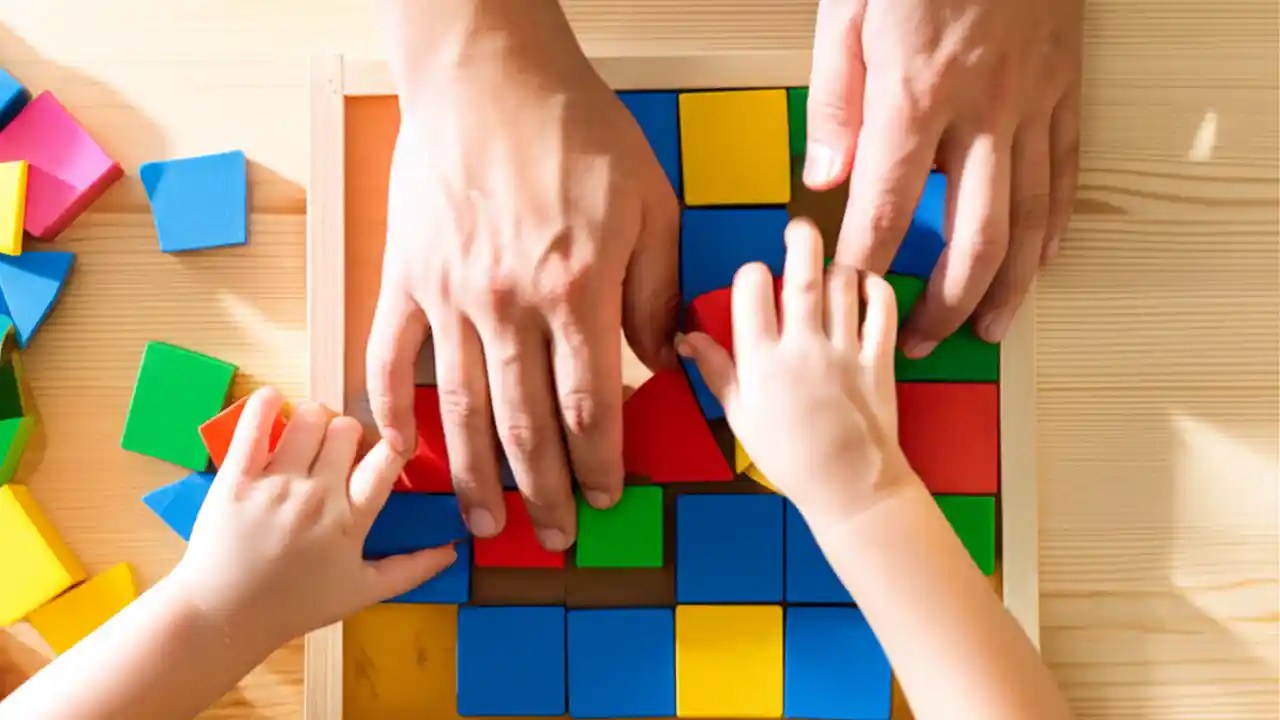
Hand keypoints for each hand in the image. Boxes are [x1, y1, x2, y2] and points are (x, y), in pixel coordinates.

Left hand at [170, 388, 456, 648]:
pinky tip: (272, 401)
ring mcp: (276, 484)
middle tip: (336, 447)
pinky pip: (254, 424)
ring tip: (305, 433)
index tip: (386, 445)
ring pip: (309, 417)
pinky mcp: (236, 477)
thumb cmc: (295, 606)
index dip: (393, 442)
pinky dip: (266, 403)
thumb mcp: (361, 592)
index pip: (388, 459)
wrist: (224, 617)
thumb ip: (411, 570)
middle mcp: (318, 496)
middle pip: (348, 429)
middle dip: (348, 432)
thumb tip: (453, 551)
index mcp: (351, 520)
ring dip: (312, 418)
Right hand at [368, 1, 679, 549]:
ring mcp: (449, 296)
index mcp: (575, 290)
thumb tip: (657, 359)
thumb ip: (653, 290)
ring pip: (461, 408)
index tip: (606, 496)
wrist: (487, 75)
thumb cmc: (576, 130)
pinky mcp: (406, 277)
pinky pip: (391, 359)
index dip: (600, 462)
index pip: (591, 405)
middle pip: (526, 424)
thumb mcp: (650, 203)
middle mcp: (509, 306)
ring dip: (475, 475)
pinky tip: (401, 453)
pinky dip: (393, 411)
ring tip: (485, 522)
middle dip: (544, 490)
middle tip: (554, 535)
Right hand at [678, 219, 915, 524]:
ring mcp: (845, 350)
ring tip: (830, 270)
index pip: (751, 290)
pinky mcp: (880, 358)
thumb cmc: (787, 456)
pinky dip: (875, 287)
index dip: (751, 272)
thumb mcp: (739, 416)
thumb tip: (685, 337)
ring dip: (835, 267)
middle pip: (801, 274)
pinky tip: (865, 286)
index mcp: (761, 361)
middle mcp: (802, 347)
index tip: (756, 278)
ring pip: (842, 284)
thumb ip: (716, 370)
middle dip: (799, 240)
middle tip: (799, 228)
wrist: (849, 488)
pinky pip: (882, 307)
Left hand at [805, 0, 1082, 353]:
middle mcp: (982, 110)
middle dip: (944, 301)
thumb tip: (825, 174)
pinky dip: (1055, 227)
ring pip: (1029, 218)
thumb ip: (837, 97)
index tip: (850, 297)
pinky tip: (1040, 264)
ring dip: (1007, 285)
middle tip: (922, 341)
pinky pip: (1067, 172)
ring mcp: (1033, 102)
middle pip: (970, 235)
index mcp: (915, 93)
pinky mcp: (1065, 87)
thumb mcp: (850, 10)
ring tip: (988, 329)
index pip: (885, 206)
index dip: (867, 262)